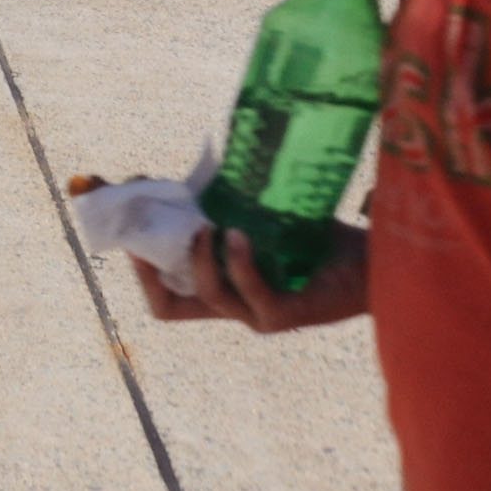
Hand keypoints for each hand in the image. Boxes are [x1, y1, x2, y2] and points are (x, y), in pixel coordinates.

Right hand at [134, 224, 365, 332]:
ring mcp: (256, 314)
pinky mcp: (285, 315)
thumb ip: (209, 204)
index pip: (160, 293)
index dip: (132, 261)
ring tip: (206, 223)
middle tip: (141, 234)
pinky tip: (239, 234)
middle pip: (166, 306)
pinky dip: (238, 260)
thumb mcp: (248, 215)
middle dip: (145, 269)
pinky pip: (249, 290)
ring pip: (206, 293)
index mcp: (218, 286)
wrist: (373, 260)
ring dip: (199, 256)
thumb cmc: (311, 235)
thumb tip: (150, 174)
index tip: (118, 221)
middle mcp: (231, 306)